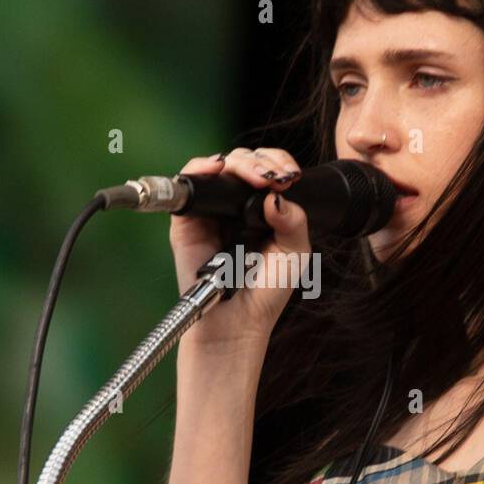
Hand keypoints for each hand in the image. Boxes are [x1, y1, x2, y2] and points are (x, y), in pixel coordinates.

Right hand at [168, 147, 310, 351]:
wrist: (238, 322)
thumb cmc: (266, 291)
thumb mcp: (296, 252)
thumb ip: (294, 220)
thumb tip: (275, 195)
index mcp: (262, 209)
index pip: (267, 168)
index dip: (278, 162)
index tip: (290, 175)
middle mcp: (235, 205)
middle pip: (244, 161)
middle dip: (262, 161)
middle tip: (275, 177)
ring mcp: (211, 210)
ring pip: (219, 166)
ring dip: (239, 162)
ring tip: (256, 177)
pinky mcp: (187, 220)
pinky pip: (190, 182)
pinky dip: (201, 167)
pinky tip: (218, 168)